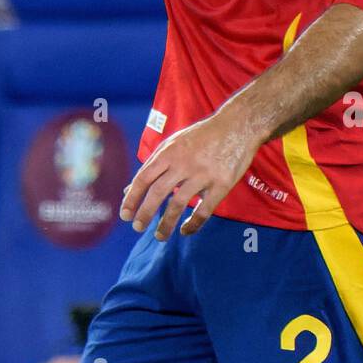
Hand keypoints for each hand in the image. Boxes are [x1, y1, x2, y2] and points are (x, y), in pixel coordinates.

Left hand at [120, 102, 264, 240]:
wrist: (238, 126)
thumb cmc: (202, 136)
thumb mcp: (174, 143)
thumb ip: (153, 165)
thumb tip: (129, 189)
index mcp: (169, 152)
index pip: (144, 177)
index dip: (132, 197)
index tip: (124, 214)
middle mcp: (183, 163)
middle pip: (158, 192)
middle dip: (145, 212)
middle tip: (137, 227)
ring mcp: (202, 174)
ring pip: (179, 204)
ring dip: (166, 223)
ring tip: (159, 236)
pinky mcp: (221, 184)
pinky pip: (204, 210)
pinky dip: (193, 224)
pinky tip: (185, 231)